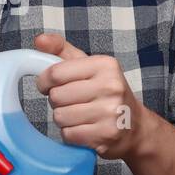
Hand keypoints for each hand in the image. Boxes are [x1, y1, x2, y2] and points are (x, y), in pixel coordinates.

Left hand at [33, 32, 146, 160]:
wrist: (135, 126)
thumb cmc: (106, 92)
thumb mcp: (88, 65)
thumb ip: (61, 49)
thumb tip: (39, 40)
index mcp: (105, 65)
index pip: (55, 73)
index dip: (44, 81)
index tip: (48, 85)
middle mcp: (110, 86)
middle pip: (56, 97)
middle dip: (57, 101)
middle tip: (71, 102)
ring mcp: (110, 112)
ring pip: (60, 117)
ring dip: (63, 119)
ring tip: (79, 115)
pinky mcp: (107, 135)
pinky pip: (69, 135)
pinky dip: (71, 134)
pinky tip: (85, 129)